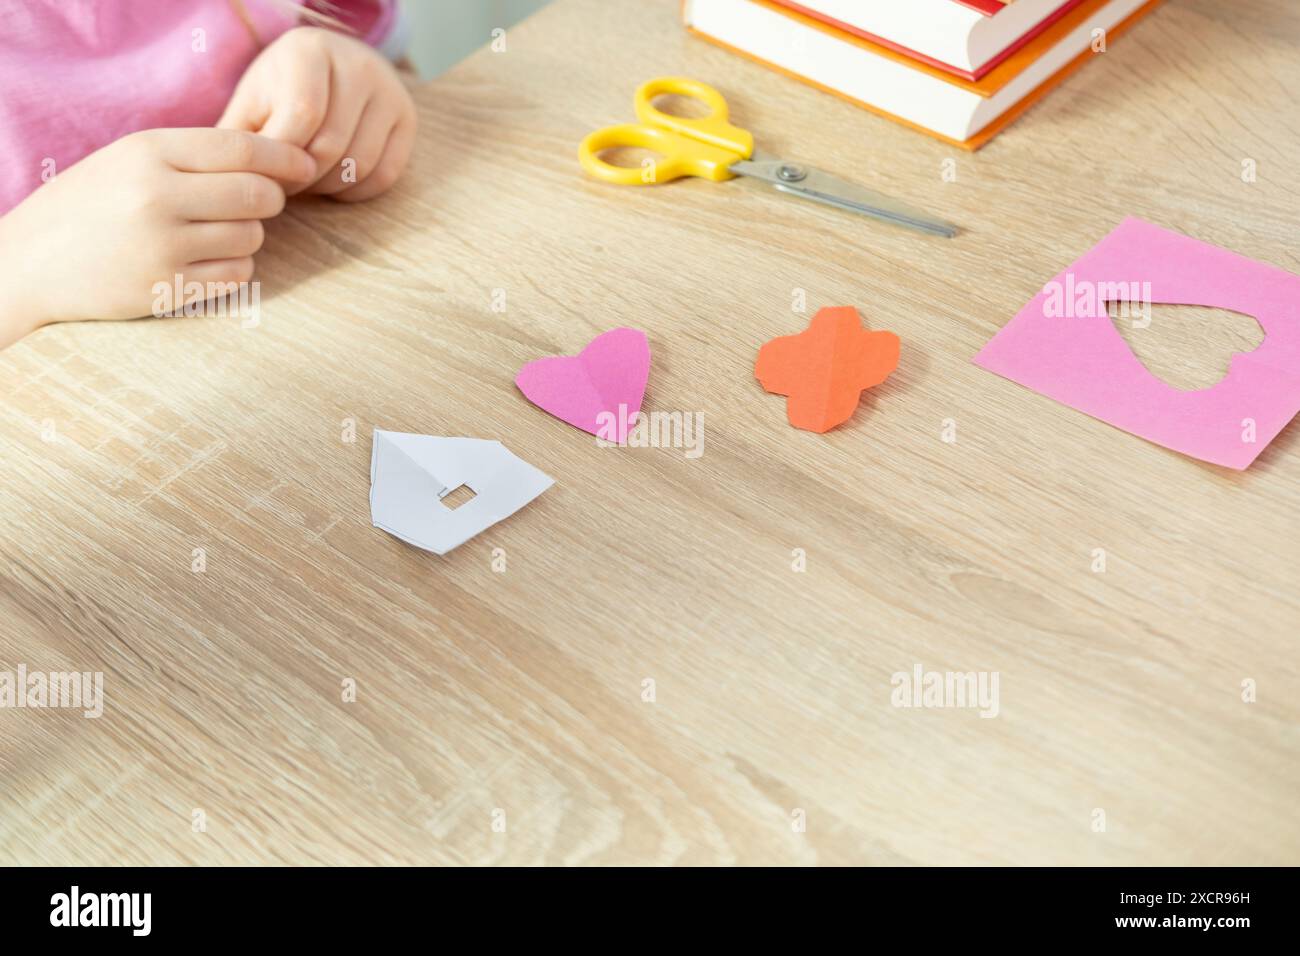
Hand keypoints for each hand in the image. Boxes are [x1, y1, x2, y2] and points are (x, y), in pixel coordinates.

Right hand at [0, 128, 315, 345]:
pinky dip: (233, 269)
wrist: (30, 264)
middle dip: (269, 200)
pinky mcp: (167, 287)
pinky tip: (205, 263)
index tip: (304, 167)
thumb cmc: (92, 207)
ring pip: (252, 237)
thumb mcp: (130, 162)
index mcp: (149, 152)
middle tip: (256, 205)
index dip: (285, 158)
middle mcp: (157, 195)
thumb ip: (193, 158)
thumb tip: (275, 164)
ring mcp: (163, 244)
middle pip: (259, 195)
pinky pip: (238, 275)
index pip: (242, 149)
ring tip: (213, 235)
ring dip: (247, 237)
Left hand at [218, 27, 417, 201]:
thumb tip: (230, 181)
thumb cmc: (282, 91)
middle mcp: (358, 64)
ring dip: (328, 187)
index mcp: (310, 50)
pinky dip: (356, 191)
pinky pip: (385, 174)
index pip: (302, 116)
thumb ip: (238, 138)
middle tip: (286, 185)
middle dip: (303, 177)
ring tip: (308, 183)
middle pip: (331, 145)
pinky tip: (335, 184)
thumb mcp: (253, 103)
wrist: (331, 70)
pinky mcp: (408, 118)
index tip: (267, 174)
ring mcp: (390, 91)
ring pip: (359, 164)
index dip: (282, 158)